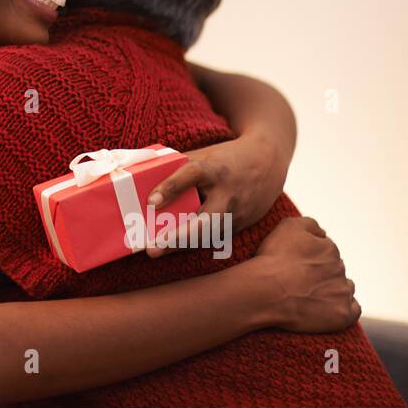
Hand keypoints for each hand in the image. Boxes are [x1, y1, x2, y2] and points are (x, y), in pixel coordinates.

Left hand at [143, 135, 276, 257]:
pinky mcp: (238, 226)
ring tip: (155, 252)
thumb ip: (177, 167)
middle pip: (205, 221)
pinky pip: (213, 238)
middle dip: (178, 237)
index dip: (171, 188)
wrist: (268, 162)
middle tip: (151, 249)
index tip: (151, 202)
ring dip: (181, 246)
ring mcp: (235, 214)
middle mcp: (228, 194)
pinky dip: (191, 244)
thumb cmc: (226, 158)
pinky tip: (171, 249)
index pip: (192, 176)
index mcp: (216, 169)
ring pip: (208, 235)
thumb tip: (139, 175)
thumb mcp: (204, 155)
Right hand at [252, 216, 359, 331]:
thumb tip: (323, 232)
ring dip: (334, 289)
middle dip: (323, 273)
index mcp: (329, 248)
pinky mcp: (341, 315)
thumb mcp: (288, 226)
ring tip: (313, 295)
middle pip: (336, 270)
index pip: (326, 250)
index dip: (311, 258)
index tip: (297, 264)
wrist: (267, 291)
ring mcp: (342, 293)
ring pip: (345, 288)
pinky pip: (353, 310)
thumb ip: (310, 224)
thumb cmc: (274, 259)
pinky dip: (345, 308)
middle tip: (301, 280)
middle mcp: (340, 269)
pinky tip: (331, 308)